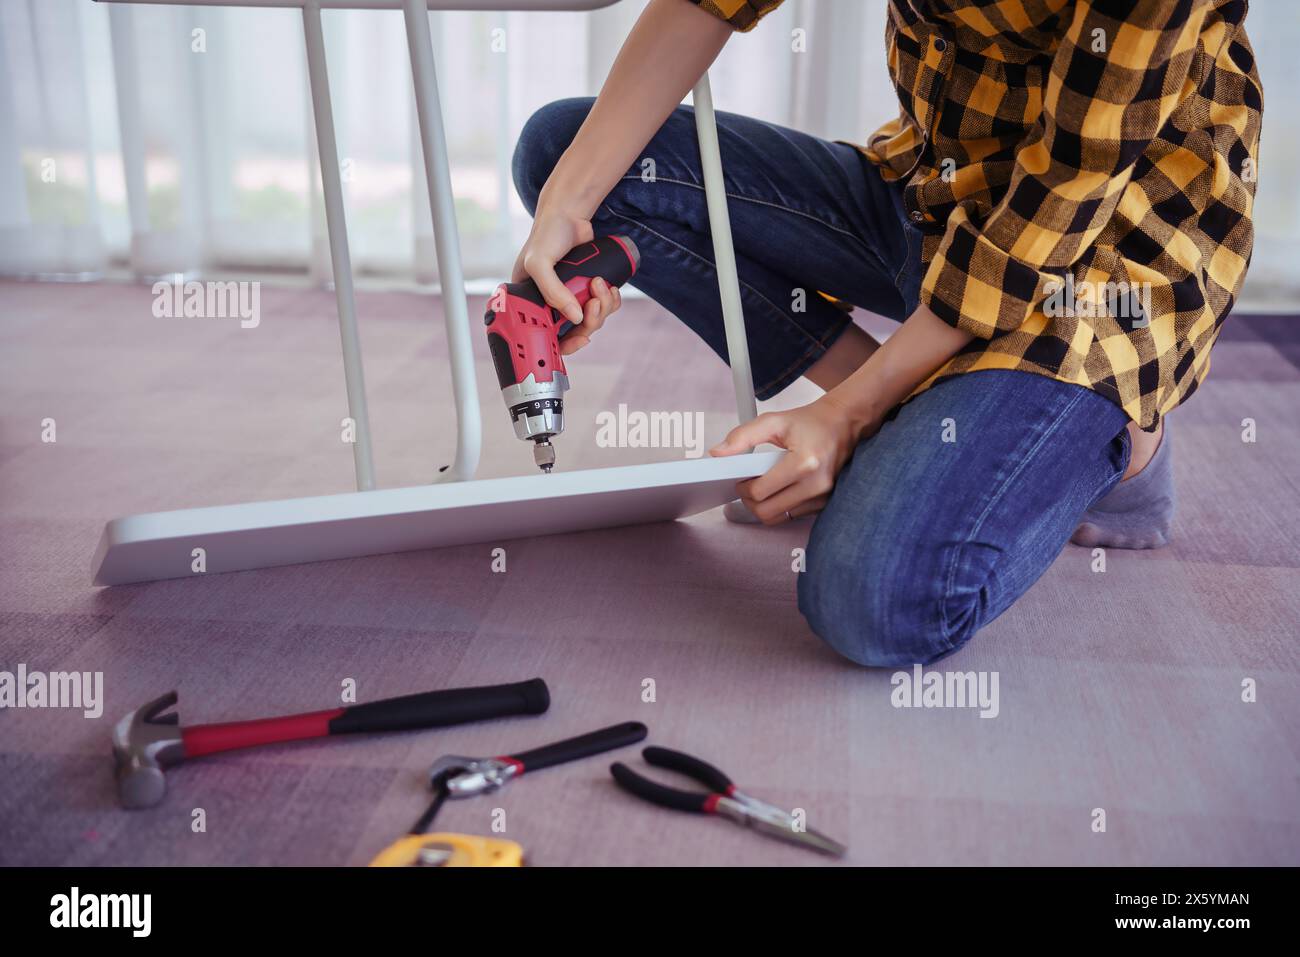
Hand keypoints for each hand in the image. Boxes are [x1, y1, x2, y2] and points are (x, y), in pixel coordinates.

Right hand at [512, 206, 622, 355]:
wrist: (569, 214)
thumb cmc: (547, 234)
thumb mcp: (540, 262)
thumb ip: (553, 291)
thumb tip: (575, 318)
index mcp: (531, 302)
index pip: (547, 336)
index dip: (566, 344)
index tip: (581, 339)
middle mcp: (550, 303)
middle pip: (575, 331)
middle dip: (590, 321)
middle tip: (594, 304)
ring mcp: (571, 297)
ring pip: (592, 319)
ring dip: (603, 307)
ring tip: (600, 284)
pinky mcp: (588, 289)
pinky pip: (604, 306)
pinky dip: (611, 301)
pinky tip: (609, 288)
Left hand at [709, 395, 877, 523]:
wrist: (846, 424)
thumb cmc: (811, 422)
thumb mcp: (774, 421)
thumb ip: (742, 436)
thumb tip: (718, 453)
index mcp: (803, 463)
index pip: (760, 491)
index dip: (742, 487)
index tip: (739, 480)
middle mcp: (816, 484)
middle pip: (767, 512)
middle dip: (750, 502)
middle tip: (746, 488)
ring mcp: (823, 497)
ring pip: (779, 518)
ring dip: (765, 506)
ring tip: (763, 488)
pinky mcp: (826, 503)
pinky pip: (793, 515)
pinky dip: (781, 507)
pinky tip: (780, 490)